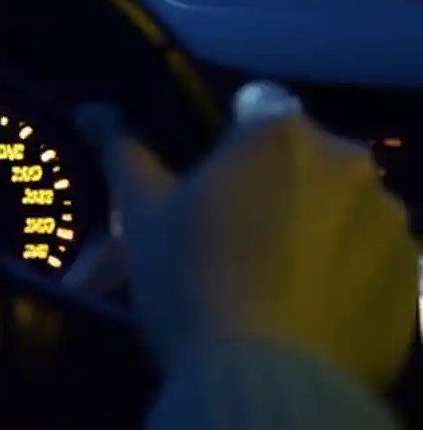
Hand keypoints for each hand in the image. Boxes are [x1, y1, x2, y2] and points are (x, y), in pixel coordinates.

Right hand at [83, 82, 417, 388]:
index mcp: (278, 134)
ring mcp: (389, 223)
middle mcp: (348, 164)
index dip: (233, 143)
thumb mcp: (143, 214)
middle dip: (277, 184)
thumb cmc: (192, 278)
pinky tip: (305, 309)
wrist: (264, 377)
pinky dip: (344, 274)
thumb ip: (125, 154)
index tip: (213, 184)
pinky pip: (371, 261)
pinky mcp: (412, 280)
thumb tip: (94, 111)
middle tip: (235, 236)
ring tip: (274, 280)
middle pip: (307, 159)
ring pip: (344, 209)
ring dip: (316, 227)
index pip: (257, 108)